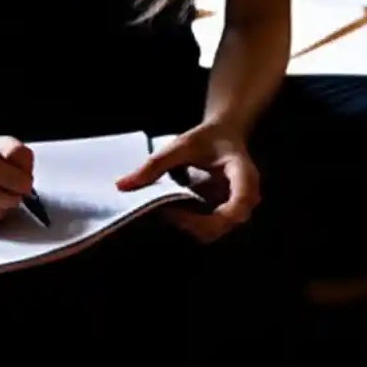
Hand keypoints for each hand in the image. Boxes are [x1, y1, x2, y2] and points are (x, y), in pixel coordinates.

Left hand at [115, 122, 260, 243]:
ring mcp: (236, 208)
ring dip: (187, 224)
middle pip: (222, 225)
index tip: (176, 209)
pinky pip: (208, 227)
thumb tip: (121, 185)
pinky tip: (174, 208)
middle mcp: (245, 196)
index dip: (213, 215)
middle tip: (163, 208)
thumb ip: (153, 165)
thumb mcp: (179, 146)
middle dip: (190, 223)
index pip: (241, 203)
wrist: (223, 135)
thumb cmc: (206, 139)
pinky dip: (188, 222)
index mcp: (242, 174)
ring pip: (213, 231)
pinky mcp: (225, 214)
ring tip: (167, 207)